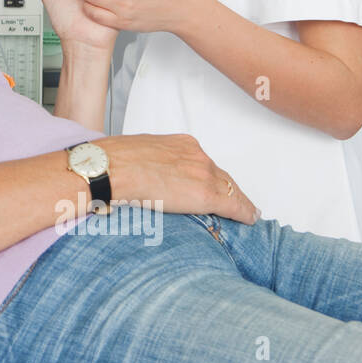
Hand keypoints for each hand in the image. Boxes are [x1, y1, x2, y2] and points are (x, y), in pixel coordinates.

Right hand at [96, 133, 258, 224]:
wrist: (111, 169)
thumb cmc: (113, 162)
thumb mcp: (139, 152)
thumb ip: (153, 161)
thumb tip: (147, 173)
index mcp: (182, 143)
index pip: (205, 163)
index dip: (210, 177)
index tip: (211, 185)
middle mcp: (197, 155)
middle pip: (221, 176)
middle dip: (227, 189)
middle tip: (235, 203)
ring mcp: (203, 173)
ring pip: (230, 190)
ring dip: (238, 202)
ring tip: (247, 213)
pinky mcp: (206, 194)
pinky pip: (233, 204)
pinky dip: (244, 212)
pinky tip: (250, 219)